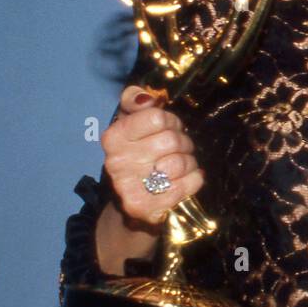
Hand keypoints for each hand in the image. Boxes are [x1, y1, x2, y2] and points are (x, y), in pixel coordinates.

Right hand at [101, 84, 203, 225]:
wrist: (135, 202)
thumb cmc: (140, 155)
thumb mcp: (132, 123)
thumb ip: (135, 100)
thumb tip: (146, 98)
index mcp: (113, 137)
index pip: (158, 117)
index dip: (171, 122)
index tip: (168, 129)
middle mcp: (116, 162)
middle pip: (172, 140)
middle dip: (183, 143)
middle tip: (177, 149)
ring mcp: (129, 188)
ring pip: (182, 162)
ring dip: (189, 162)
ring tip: (180, 166)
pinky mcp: (146, 208)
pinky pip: (189, 183)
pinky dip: (194, 180)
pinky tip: (183, 181)